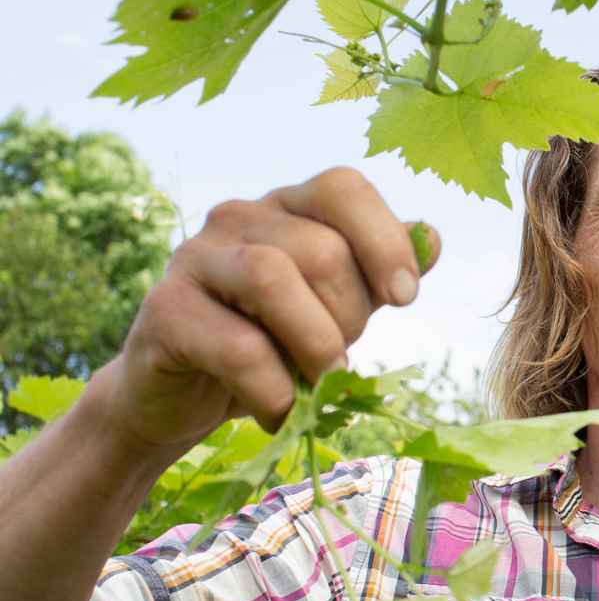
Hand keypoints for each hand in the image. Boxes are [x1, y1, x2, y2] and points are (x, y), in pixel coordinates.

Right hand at [101, 166, 437, 453]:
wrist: (180, 398)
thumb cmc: (270, 345)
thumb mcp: (335, 308)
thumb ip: (378, 274)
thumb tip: (431, 238)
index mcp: (287, 208)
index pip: (344, 188)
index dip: (385, 240)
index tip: (404, 299)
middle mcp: (237, 217)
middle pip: (321, 249)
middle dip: (348, 317)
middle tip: (337, 362)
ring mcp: (194, 259)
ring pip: (272, 279)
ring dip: (315, 346)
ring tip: (319, 386)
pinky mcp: (165, 312)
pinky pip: (237, 348)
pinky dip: (274, 391)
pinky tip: (279, 412)